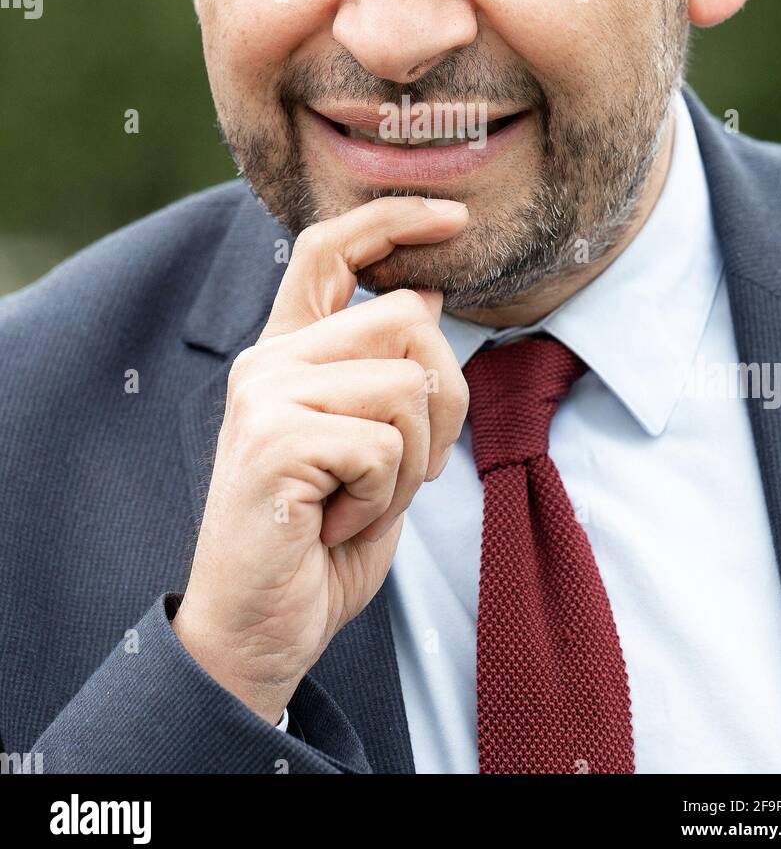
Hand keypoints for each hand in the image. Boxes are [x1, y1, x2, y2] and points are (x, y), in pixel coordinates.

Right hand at [171, 195, 469, 723]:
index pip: (329, 248)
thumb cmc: (319, 544)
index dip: (393, 218)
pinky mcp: (274, 440)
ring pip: (408, 385)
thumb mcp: (373, 450)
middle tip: (408, 471)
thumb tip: (426, 297)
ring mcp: (266, 396)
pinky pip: (384, 447)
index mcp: (288, 353)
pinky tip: (335, 524)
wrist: (258, 630)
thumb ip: (388, 375)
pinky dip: (383, 499)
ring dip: (411, 463)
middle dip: (446, 402)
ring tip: (359, 501)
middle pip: (408, 319)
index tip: (454, 218)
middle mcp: (268, 360)